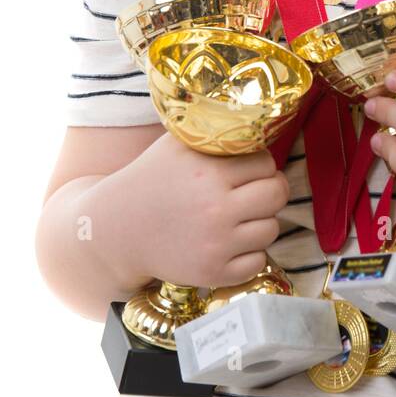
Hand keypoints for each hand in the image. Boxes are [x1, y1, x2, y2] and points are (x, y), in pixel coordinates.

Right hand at [106, 134, 290, 287]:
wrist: (118, 230)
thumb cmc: (152, 180)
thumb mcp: (177, 146)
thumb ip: (215, 133)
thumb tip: (256, 123)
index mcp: (209, 172)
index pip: (266, 163)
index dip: (258, 165)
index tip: (243, 171)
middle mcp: (216, 208)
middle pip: (277, 194)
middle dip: (269, 190)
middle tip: (251, 193)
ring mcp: (216, 244)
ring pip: (272, 228)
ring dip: (259, 222)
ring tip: (235, 218)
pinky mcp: (214, 272)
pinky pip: (258, 261)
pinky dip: (248, 254)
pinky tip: (228, 243)